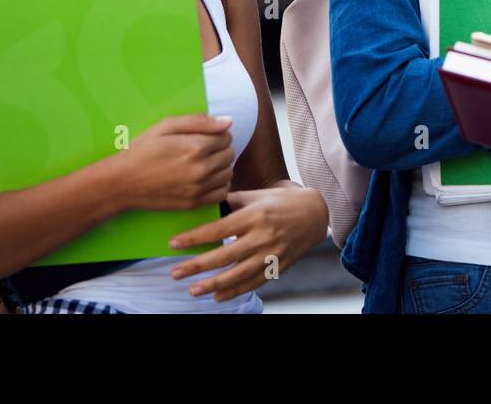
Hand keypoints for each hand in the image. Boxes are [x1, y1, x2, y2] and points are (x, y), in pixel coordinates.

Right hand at [110, 113, 233, 211]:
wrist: (122, 183)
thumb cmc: (141, 150)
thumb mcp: (165, 126)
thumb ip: (198, 121)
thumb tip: (227, 122)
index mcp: (196, 147)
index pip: (226, 136)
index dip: (216, 133)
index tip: (203, 136)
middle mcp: (201, 169)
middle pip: (229, 154)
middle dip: (220, 148)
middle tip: (200, 148)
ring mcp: (199, 189)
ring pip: (228, 173)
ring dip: (220, 166)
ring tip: (202, 163)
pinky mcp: (195, 203)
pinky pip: (223, 192)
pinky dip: (219, 184)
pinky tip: (205, 178)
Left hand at [166, 185, 328, 301]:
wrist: (316, 213)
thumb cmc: (283, 200)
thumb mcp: (258, 194)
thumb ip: (233, 201)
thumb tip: (207, 205)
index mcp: (254, 215)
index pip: (218, 229)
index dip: (195, 238)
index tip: (174, 244)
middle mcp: (262, 236)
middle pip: (224, 255)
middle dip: (197, 266)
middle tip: (175, 273)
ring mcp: (271, 254)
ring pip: (237, 274)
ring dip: (212, 284)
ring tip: (192, 289)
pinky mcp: (278, 266)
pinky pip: (254, 283)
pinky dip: (235, 291)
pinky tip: (217, 296)